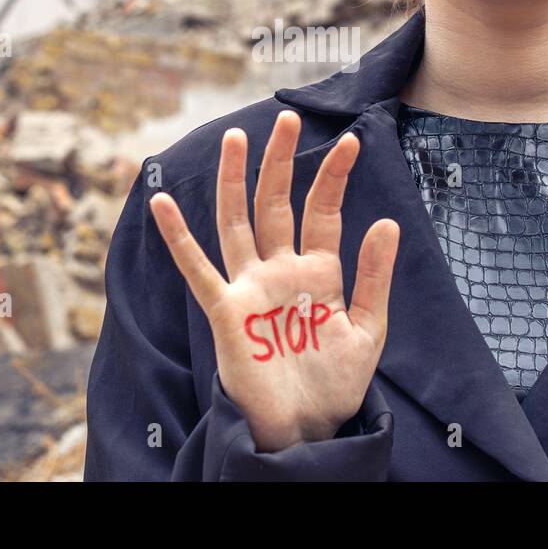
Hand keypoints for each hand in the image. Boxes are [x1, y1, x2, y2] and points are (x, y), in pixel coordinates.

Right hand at [148, 109, 399, 452]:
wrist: (307, 430)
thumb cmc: (335, 384)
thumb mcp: (368, 328)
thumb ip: (374, 276)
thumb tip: (386, 221)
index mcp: (317, 272)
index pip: (322, 211)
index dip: (334, 176)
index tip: (351, 141)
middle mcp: (280, 270)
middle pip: (276, 203)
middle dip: (280, 162)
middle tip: (285, 118)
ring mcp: (250, 286)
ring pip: (238, 222)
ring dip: (236, 181)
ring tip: (236, 138)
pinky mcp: (225, 310)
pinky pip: (197, 269)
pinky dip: (178, 237)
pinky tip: (162, 203)